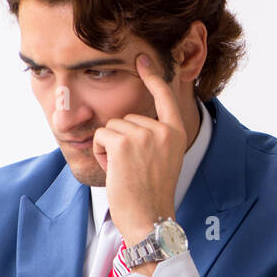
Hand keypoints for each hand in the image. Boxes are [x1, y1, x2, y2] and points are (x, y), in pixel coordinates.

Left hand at [92, 54, 187, 250]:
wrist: (150, 218)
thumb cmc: (151, 194)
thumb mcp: (163, 159)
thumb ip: (154, 137)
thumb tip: (129, 122)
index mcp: (176, 133)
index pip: (165, 96)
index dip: (153, 76)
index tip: (143, 59)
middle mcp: (163, 130)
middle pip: (127, 118)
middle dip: (121, 140)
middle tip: (133, 167)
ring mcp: (144, 135)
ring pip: (112, 126)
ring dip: (110, 147)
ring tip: (125, 170)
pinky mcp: (123, 142)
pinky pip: (101, 134)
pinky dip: (101, 152)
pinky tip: (114, 169)